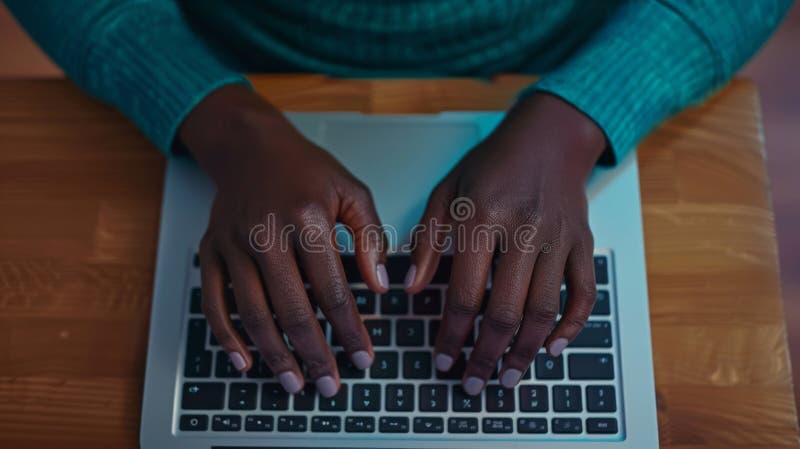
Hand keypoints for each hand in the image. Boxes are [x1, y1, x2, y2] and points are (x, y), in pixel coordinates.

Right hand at [180, 85, 388, 396]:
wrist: (251, 146)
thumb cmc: (306, 170)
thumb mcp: (352, 191)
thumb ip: (370, 237)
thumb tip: (379, 287)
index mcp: (306, 218)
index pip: (333, 289)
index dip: (350, 330)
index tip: (364, 358)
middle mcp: (266, 233)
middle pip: (292, 309)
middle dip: (315, 354)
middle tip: (332, 384)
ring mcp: (233, 243)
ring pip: (253, 312)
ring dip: (275, 354)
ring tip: (295, 383)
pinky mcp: (211, 250)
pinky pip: (214, 301)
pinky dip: (226, 335)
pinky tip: (245, 360)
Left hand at [405, 93, 605, 393]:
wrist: (548, 136)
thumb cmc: (492, 164)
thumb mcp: (446, 191)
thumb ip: (427, 239)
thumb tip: (411, 288)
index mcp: (482, 216)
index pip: (464, 293)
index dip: (452, 334)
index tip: (444, 359)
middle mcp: (524, 230)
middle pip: (506, 310)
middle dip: (487, 355)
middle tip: (475, 383)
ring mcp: (559, 238)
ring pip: (545, 309)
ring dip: (526, 352)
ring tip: (509, 377)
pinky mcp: (583, 242)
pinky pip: (584, 293)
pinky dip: (571, 326)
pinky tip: (553, 348)